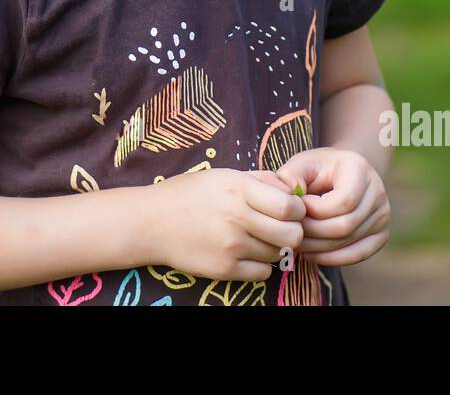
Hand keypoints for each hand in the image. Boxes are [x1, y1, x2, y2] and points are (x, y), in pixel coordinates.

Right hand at [148, 168, 306, 281]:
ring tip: (258, 238)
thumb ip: (260, 180)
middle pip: (292, 234)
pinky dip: (261, 265)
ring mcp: (230, 246)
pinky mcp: (224, 268)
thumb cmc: (190, 194)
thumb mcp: (224, 175)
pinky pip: (263, 272)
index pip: (290, 206)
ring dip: (275, 247)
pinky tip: (247, 253)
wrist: (151, 222)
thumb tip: (293, 191)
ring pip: (278, 254)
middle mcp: (236, 217)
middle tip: (282, 228)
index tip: (290, 210)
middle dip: (293, 231)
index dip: (298, 209)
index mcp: (238, 189)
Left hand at [271, 147, 389, 265]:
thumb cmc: (317, 169)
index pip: (343, 201)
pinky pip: (356, 255)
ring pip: (348, 242)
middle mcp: (377, 193)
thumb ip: (291, 177)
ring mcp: (382, 216)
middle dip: (312, 232)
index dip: (315, 210)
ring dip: (317, 246)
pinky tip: (310, 253)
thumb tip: (289, 199)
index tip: (295, 208)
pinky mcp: (380, 235)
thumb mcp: (302, 164)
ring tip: (296, 241)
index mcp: (360, 170)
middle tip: (290, 231)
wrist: (340, 175)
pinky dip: (331, 258)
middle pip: (346, 225)